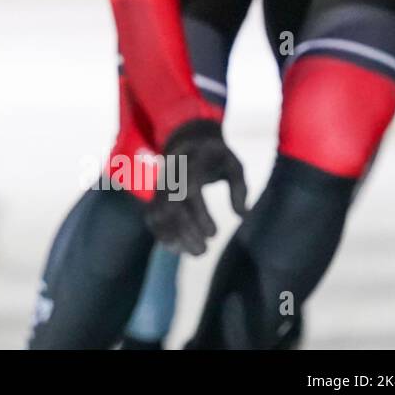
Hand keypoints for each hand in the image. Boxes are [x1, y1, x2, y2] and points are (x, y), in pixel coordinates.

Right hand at [144, 120, 247, 255]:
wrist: (188, 142)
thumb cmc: (216, 157)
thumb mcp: (234, 165)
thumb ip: (239, 188)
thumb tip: (241, 215)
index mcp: (191, 162)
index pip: (189, 188)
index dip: (199, 213)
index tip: (214, 234)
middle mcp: (170, 174)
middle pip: (171, 205)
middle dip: (185, 231)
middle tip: (204, 251)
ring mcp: (160, 185)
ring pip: (159, 214)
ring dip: (173, 237)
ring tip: (195, 252)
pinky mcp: (155, 195)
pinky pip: (152, 218)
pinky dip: (163, 235)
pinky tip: (180, 248)